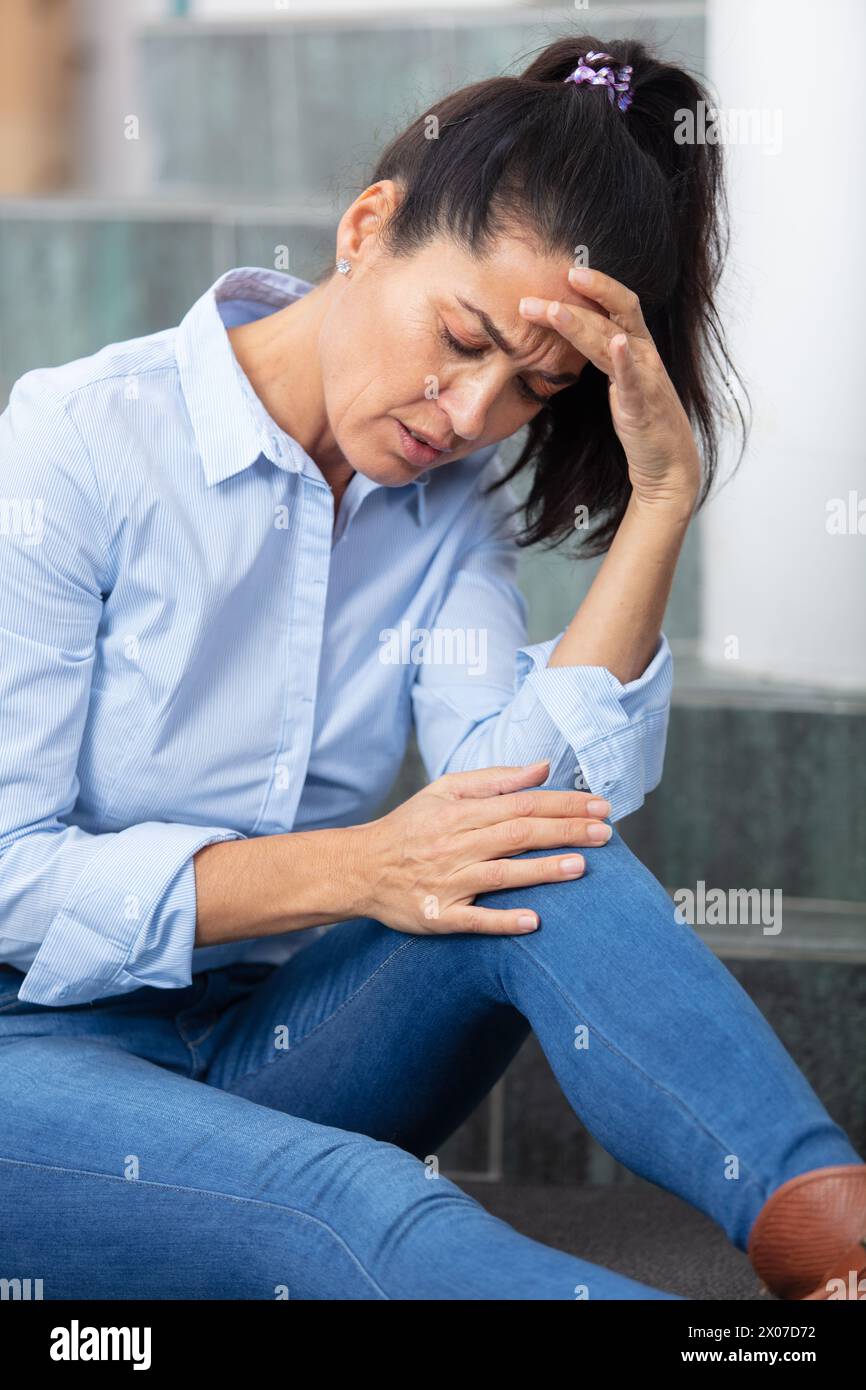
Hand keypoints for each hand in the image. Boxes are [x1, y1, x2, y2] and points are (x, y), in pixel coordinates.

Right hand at [356, 760, 611, 934]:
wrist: (359, 868)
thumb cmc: (410, 828)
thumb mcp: (444, 791)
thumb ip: (495, 779)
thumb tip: (542, 767)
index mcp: (459, 812)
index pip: (521, 804)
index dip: (562, 805)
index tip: (599, 807)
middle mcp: (454, 845)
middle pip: (518, 834)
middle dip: (565, 832)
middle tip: (606, 834)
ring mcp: (446, 882)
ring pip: (501, 874)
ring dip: (543, 871)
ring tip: (582, 867)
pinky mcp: (437, 916)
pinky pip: (473, 919)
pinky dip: (503, 920)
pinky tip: (534, 921)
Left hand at [519, 265, 700, 511]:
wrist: (668, 464)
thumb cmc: (642, 421)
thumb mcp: (619, 379)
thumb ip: (602, 354)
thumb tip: (574, 332)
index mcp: (637, 347)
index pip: (617, 305)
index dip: (595, 285)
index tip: (563, 272)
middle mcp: (644, 355)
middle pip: (609, 316)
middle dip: (569, 304)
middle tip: (531, 300)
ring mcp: (645, 378)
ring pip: (612, 342)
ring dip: (580, 325)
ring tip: (554, 312)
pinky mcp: (643, 406)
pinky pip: (633, 380)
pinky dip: (624, 361)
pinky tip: (617, 343)